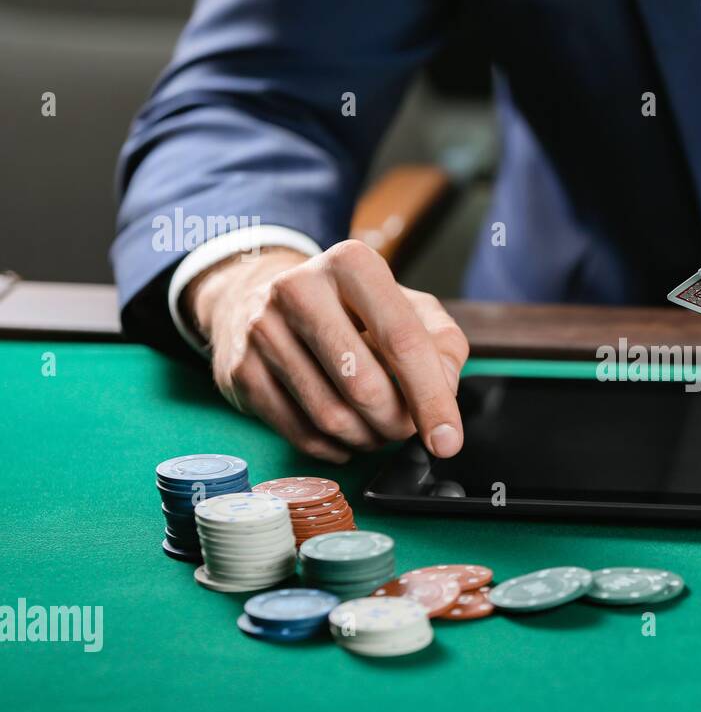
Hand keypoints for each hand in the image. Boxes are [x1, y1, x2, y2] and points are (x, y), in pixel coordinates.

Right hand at [186, 240, 467, 461]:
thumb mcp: (409, 307)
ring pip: (331, 416)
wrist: (259, 298)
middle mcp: (300, 289)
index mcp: (352, 264)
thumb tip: (442, 396)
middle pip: (365, 386)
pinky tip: (347, 439)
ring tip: (377, 430)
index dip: (432, 399)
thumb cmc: (352, 309)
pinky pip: (300, 432)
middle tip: (406, 430)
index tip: (448, 441)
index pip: (403, 341)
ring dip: (367, 438)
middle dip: (396, 423)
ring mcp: (263, 329)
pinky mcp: (241, 369)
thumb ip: (443, 345)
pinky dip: (333, 448)